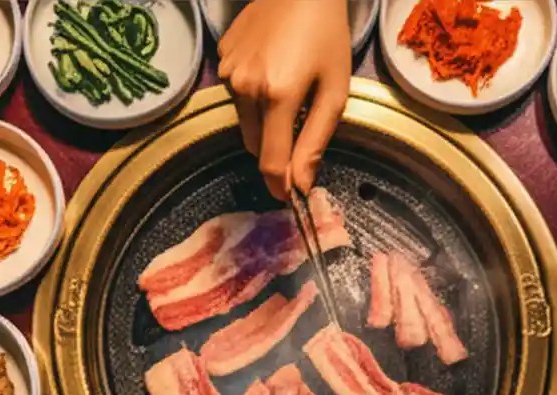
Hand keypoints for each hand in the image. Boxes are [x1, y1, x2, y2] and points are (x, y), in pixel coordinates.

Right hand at [216, 0, 350, 199]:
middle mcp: (245, 87)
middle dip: (275, 147)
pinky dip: (252, 93)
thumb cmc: (327, 36)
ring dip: (263, 119)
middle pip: (255, 144)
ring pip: (244, 119)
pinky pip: (236, 92)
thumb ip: (316, 140)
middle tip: (299, 126)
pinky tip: (272, 67)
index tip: (290, 196)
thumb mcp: (334, 90)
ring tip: (287, 90)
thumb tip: (301, 185)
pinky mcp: (221, 57)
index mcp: (277, 96)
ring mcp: (228, 70)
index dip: (279, 184)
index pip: (270, 160)